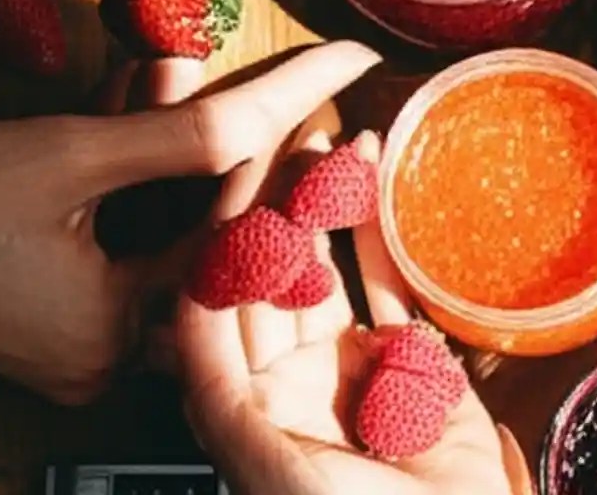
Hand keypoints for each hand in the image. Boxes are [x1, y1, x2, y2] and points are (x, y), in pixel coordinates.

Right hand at [0, 41, 378, 403]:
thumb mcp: (64, 159)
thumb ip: (172, 138)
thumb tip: (265, 106)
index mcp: (118, 331)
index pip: (240, 222)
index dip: (294, 134)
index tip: (351, 67)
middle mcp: (113, 350)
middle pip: (213, 236)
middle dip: (246, 149)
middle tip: (303, 89)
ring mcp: (86, 338)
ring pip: (170, 231)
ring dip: (188, 149)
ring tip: (199, 74)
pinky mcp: (63, 317)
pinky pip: (131, 240)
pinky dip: (144, 173)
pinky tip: (144, 93)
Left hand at [177, 132, 526, 494]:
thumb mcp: (268, 467)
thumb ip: (219, 392)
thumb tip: (189, 307)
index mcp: (244, 405)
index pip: (221, 302)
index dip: (224, 234)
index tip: (233, 170)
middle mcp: (288, 378)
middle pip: (271, 276)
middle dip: (274, 204)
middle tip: (285, 134)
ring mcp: (349, 364)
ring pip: (328, 269)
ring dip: (325, 208)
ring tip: (329, 141)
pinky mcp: (408, 358)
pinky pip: (388, 286)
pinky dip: (382, 234)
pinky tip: (375, 181)